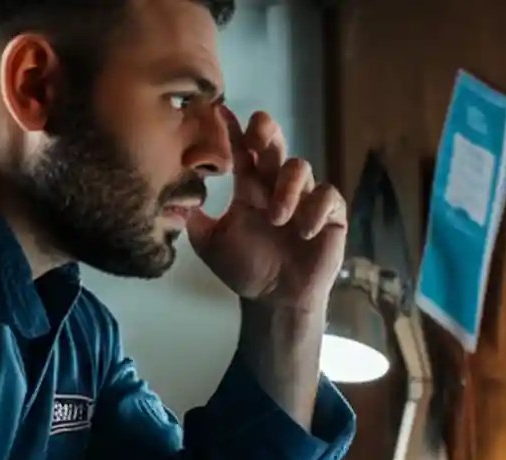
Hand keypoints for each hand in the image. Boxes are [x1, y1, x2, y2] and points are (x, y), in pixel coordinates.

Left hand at [187, 108, 346, 311]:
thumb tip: (175, 197)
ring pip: (301, 167)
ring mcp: (306, 197)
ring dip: (287, 188)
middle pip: (274, 143)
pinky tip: (303, 230)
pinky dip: (314, 209)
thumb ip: (194, 219)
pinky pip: (327, 195)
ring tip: (276, 218)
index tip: (219, 113)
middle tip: (256, 136)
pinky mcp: (330, 214)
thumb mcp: (210, 245)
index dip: (232, 131)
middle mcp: (277, 185)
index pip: (242, 151)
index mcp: (250, 188)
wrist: (275, 301)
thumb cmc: (246, 270)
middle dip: (266, 131)